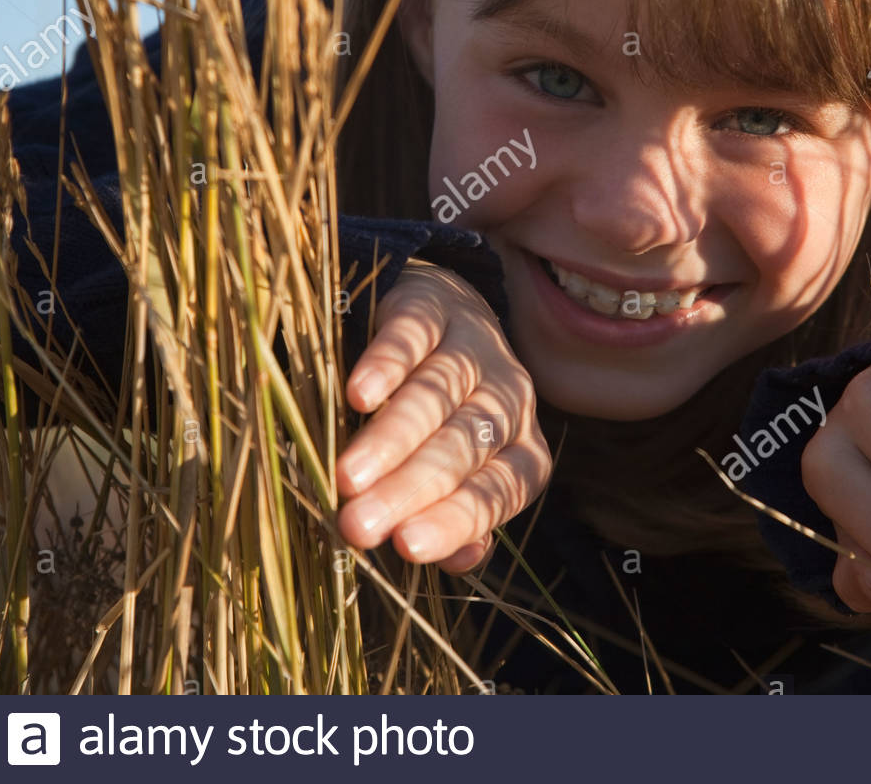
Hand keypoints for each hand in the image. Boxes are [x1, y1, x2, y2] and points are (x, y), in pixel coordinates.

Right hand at [337, 260, 550, 573]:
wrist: (443, 313)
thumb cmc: (445, 416)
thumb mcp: (458, 471)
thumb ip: (456, 519)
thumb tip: (459, 562)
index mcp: (522, 447)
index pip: (500, 490)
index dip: (455, 518)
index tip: (405, 547)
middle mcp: (508, 398)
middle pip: (462, 447)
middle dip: (410, 489)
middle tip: (358, 524)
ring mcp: (476, 347)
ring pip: (437, 395)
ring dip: (393, 438)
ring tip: (348, 476)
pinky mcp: (436, 308)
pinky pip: (414, 337)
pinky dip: (387, 365)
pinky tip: (359, 395)